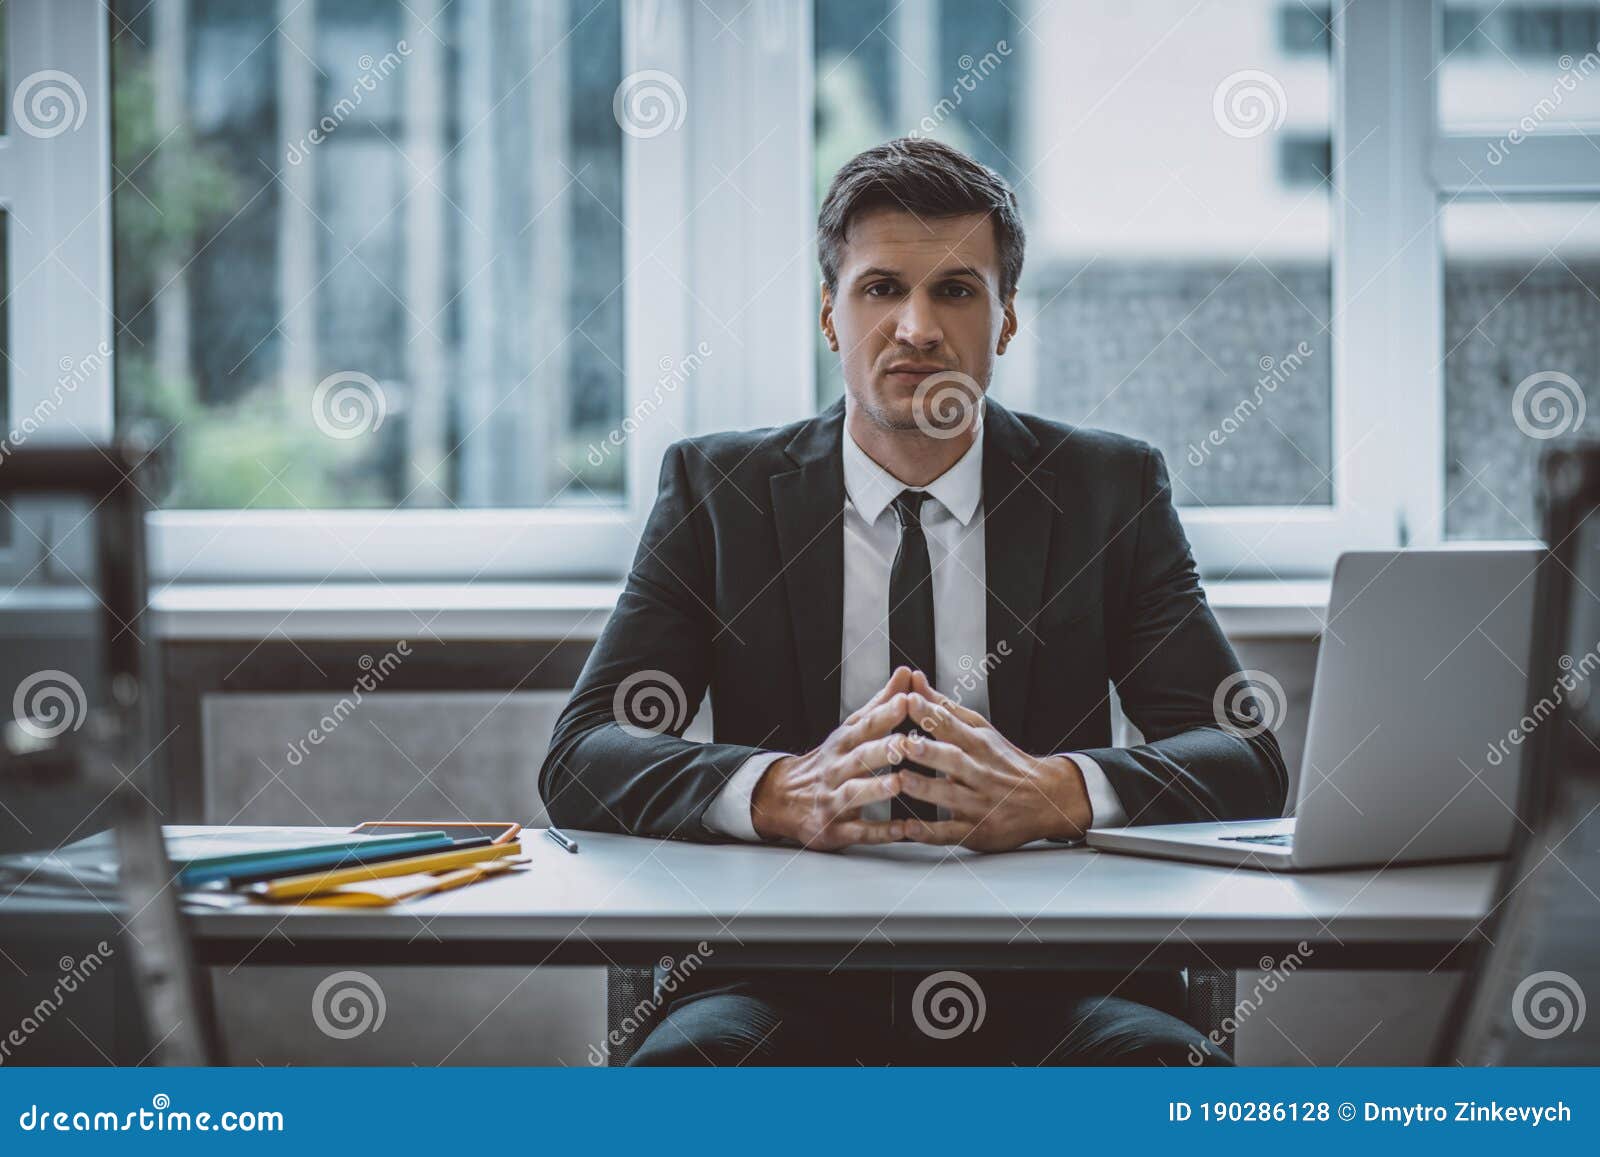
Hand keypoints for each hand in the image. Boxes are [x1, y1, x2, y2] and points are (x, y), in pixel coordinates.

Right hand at [750, 668, 913, 849]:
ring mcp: (833, 800)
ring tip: (898, 784)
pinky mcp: (834, 829)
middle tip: (905, 743)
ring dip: (875, 790)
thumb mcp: (850, 731)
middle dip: (882, 751)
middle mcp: (835, 770)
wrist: (782, 798)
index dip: (884, 714)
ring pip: (853, 794)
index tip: (905, 700)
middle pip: (858, 758)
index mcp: (842, 744)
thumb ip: (880, 704)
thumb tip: (906, 673)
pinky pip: (857, 831)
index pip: (863, 726)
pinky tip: (901, 830)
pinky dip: (879, 832)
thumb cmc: (829, 761)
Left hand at [895, 671, 1092, 850]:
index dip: (930, 713)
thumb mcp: (979, 729)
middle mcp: (980, 773)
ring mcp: (979, 804)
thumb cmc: (1004, 761)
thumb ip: (942, 707)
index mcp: (979, 745)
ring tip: (901, 780)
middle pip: (954, 760)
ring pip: (950, 796)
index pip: (953, 726)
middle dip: (928, 751)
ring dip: (925, 788)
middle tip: (903, 743)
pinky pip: (950, 833)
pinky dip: (929, 833)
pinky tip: (908, 828)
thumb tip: (913, 679)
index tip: (909, 700)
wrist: (1046, 799)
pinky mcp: (976, 832)